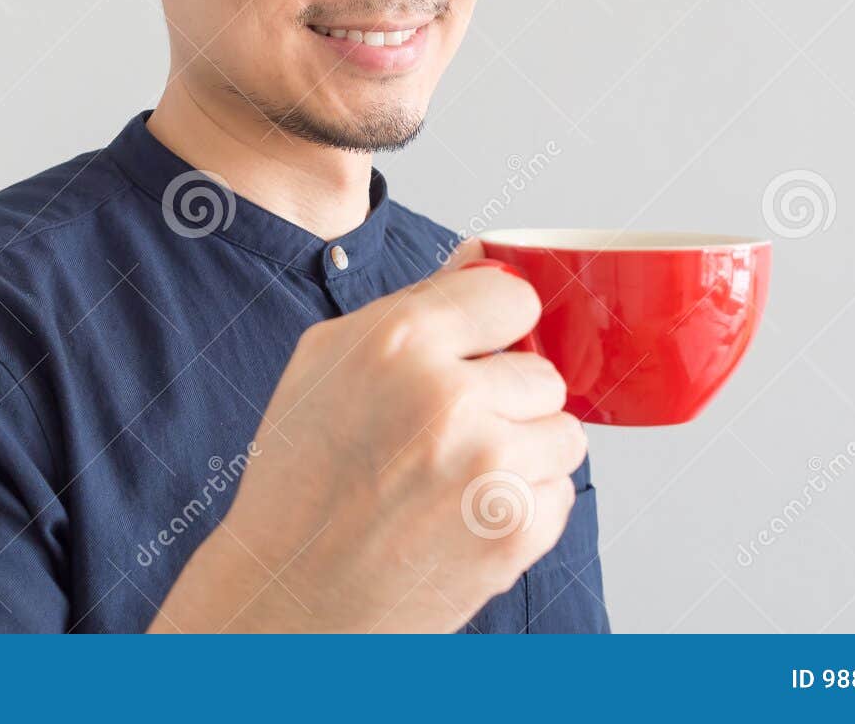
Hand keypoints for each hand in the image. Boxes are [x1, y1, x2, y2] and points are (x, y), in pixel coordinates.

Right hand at [148, 237, 586, 631]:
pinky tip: (466, 515)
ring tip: (460, 476)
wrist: (290, 598)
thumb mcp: (330, 362)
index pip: (512, 295)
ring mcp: (487, 468)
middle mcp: (447, 397)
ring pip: (564, 431)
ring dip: (525, 450)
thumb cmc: (304, 478)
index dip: (498, 325)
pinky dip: (525, 504)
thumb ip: (417, 304)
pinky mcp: (514, 532)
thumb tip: (486, 256)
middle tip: (448, 432)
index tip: (482, 347)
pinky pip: (562, 492)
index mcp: (397, 341)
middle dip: (508, 397)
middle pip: (542, 370)